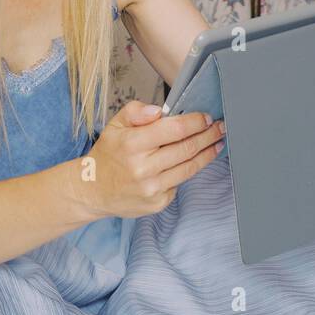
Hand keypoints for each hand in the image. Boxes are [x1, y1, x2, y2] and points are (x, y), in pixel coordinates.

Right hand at [83, 100, 225, 219]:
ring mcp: (152, 188)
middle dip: (208, 136)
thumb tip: (159, 111)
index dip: (195, 122)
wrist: (92, 190)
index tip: (206, 117)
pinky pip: (180, 183)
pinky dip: (188, 170)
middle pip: (187, 149)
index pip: (174, 129)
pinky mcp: (157, 203)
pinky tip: (194, 161)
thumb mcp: (114, 125)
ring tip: (217, 143)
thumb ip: (136, 111)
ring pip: (189, 168)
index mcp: (132, 144)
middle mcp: (143, 168)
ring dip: (207, 154)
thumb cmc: (108, 155)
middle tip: (221, 128)